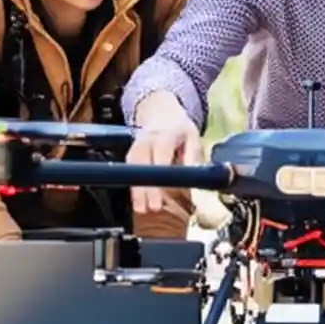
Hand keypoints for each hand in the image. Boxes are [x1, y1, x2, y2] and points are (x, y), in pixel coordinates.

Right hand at [127, 90, 202, 214]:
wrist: (162, 114)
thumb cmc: (180, 130)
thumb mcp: (193, 137)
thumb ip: (194, 155)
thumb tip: (196, 174)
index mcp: (166, 134)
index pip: (161, 152)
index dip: (161, 170)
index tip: (165, 187)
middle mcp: (148, 139)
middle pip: (142, 162)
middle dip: (145, 186)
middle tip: (151, 208)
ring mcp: (136, 147)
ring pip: (132, 168)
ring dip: (136, 190)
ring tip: (141, 209)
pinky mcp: (131, 155)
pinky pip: (129, 172)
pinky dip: (132, 187)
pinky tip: (137, 203)